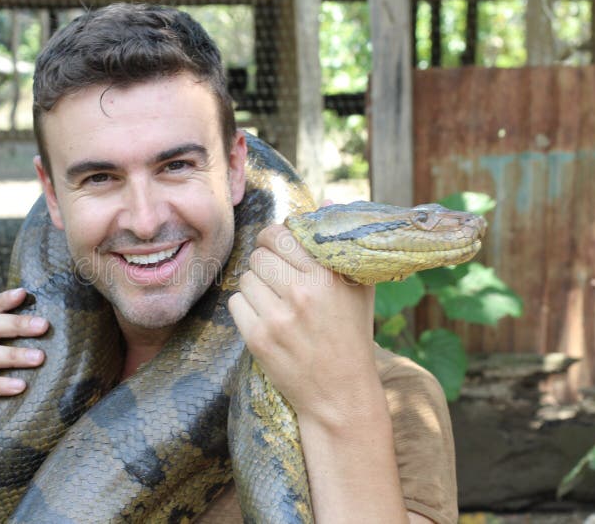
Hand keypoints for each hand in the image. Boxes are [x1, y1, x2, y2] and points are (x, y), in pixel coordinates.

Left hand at [228, 223, 375, 428]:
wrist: (341, 394)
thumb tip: (328, 200)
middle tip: (278, 279)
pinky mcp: (259, 339)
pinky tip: (265, 319)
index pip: (281, 234)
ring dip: (255, 287)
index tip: (280, 249)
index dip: (276, 239)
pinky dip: (245, 309)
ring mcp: (278, 318)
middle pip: (259, 254)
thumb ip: (342, 243)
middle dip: (266, 263)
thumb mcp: (359, 287)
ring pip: (245, 278)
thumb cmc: (352, 335)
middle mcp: (301, 293)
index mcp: (326, 275)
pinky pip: (235, 304)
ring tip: (274, 302)